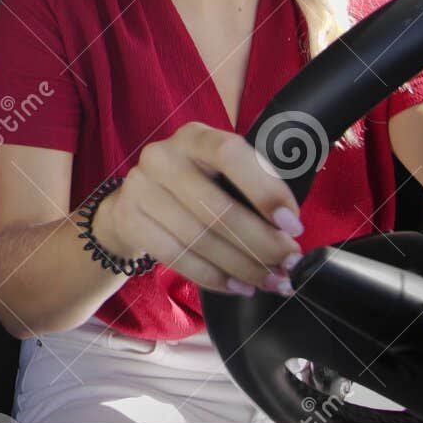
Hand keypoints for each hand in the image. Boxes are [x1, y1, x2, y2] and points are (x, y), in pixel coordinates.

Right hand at [95, 122, 303, 295]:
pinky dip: (214, 278)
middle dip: (262, 243)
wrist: (132, 202)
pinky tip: (238, 286)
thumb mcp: (218, 172)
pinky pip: (178, 257)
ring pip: (200, 239)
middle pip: (217, 208)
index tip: (293, 225)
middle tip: (289, 264)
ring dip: (243, 267)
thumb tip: (290, 228)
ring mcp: (140, 188)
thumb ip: (251, 187)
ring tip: (272, 280)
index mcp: (194, 136)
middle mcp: (163, 157)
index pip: (230, 154)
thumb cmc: (192, 186)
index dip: (264, 190)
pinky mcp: (129, 220)